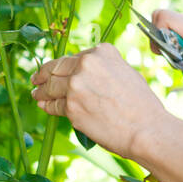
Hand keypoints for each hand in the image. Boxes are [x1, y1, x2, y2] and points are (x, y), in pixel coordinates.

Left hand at [29, 43, 169, 159]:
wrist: (146, 129)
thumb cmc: (142, 106)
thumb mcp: (127, 73)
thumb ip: (105, 69)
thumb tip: (88, 75)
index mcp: (102, 52)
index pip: (74, 57)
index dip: (63, 65)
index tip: (55, 69)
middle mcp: (86, 64)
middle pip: (56, 68)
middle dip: (44, 74)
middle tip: (36, 79)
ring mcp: (76, 85)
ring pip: (51, 86)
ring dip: (41, 91)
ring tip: (36, 93)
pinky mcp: (71, 107)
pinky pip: (54, 106)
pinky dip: (47, 106)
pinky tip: (43, 106)